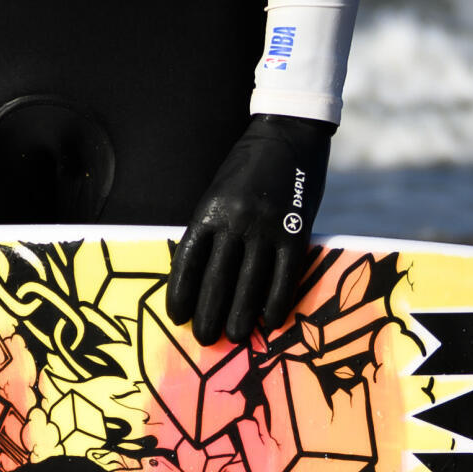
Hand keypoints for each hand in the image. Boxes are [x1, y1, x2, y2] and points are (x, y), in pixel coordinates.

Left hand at [167, 116, 330, 345]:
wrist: (288, 132)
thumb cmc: (247, 167)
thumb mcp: (218, 193)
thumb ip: (213, 229)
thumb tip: (203, 276)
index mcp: (209, 211)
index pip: (187, 263)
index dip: (180, 295)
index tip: (177, 318)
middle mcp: (234, 222)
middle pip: (216, 281)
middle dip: (208, 315)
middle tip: (205, 339)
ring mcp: (266, 228)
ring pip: (250, 285)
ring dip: (242, 317)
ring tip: (236, 337)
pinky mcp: (295, 231)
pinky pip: (284, 276)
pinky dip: (276, 302)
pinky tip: (270, 321)